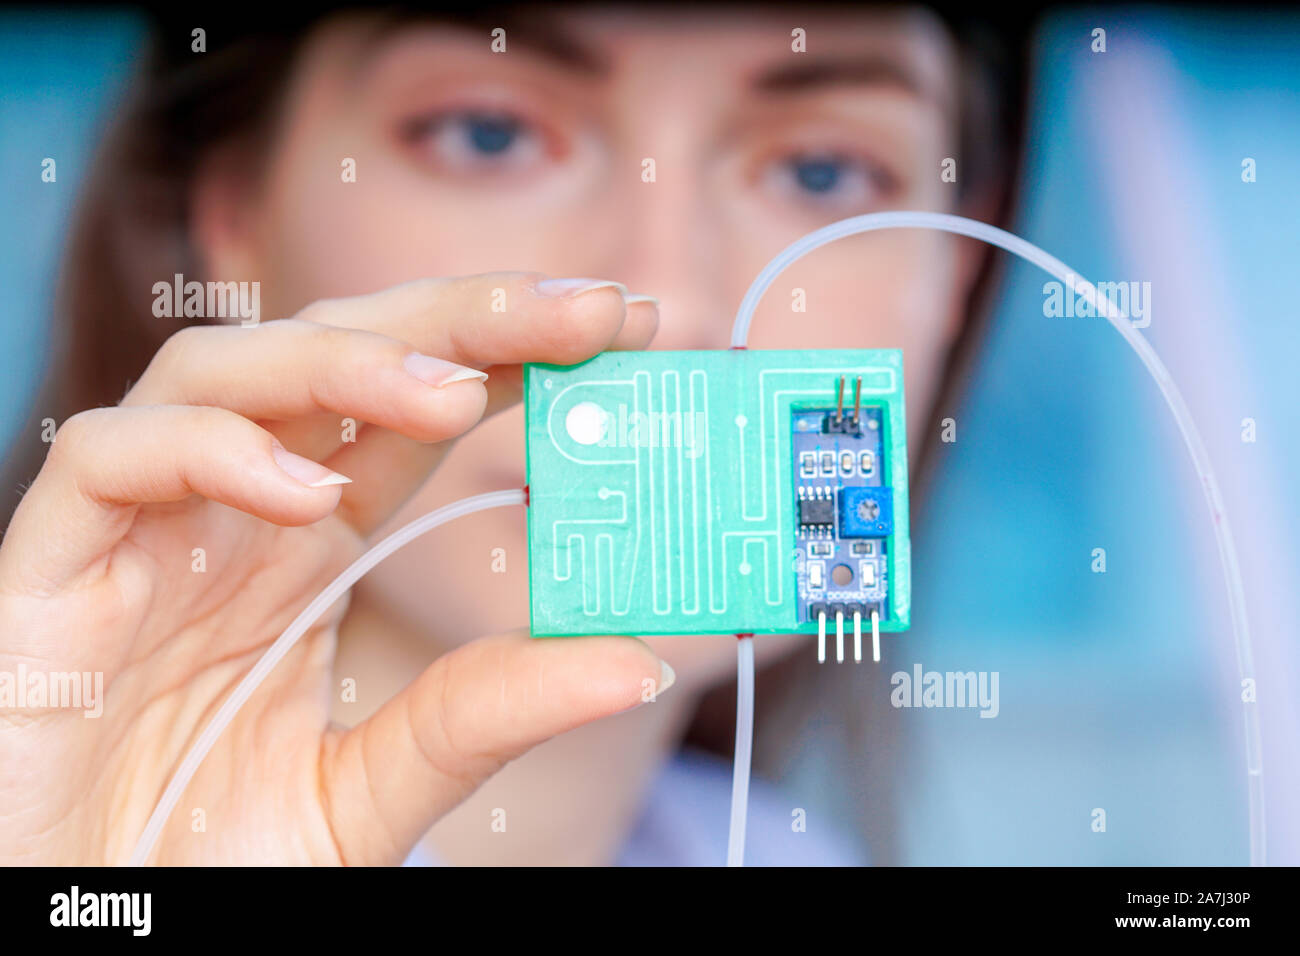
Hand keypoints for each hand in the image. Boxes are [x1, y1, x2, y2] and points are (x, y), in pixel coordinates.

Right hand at [0, 274, 667, 863]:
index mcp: (314, 541)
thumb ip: (482, 714)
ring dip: (346, 360)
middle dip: (465, 316)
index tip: (625, 324)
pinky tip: (305, 494)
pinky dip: (209, 451)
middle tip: (587, 311)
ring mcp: (144, 528)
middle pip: (342, 350)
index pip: (419, 405)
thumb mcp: (376, 785)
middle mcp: (234, 510)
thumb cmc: (210, 857)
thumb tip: (637, 665)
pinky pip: (111, 458)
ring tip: (456, 394)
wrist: (88, 932)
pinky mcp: (51, 570)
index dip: (515, 351)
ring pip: (225, 368)